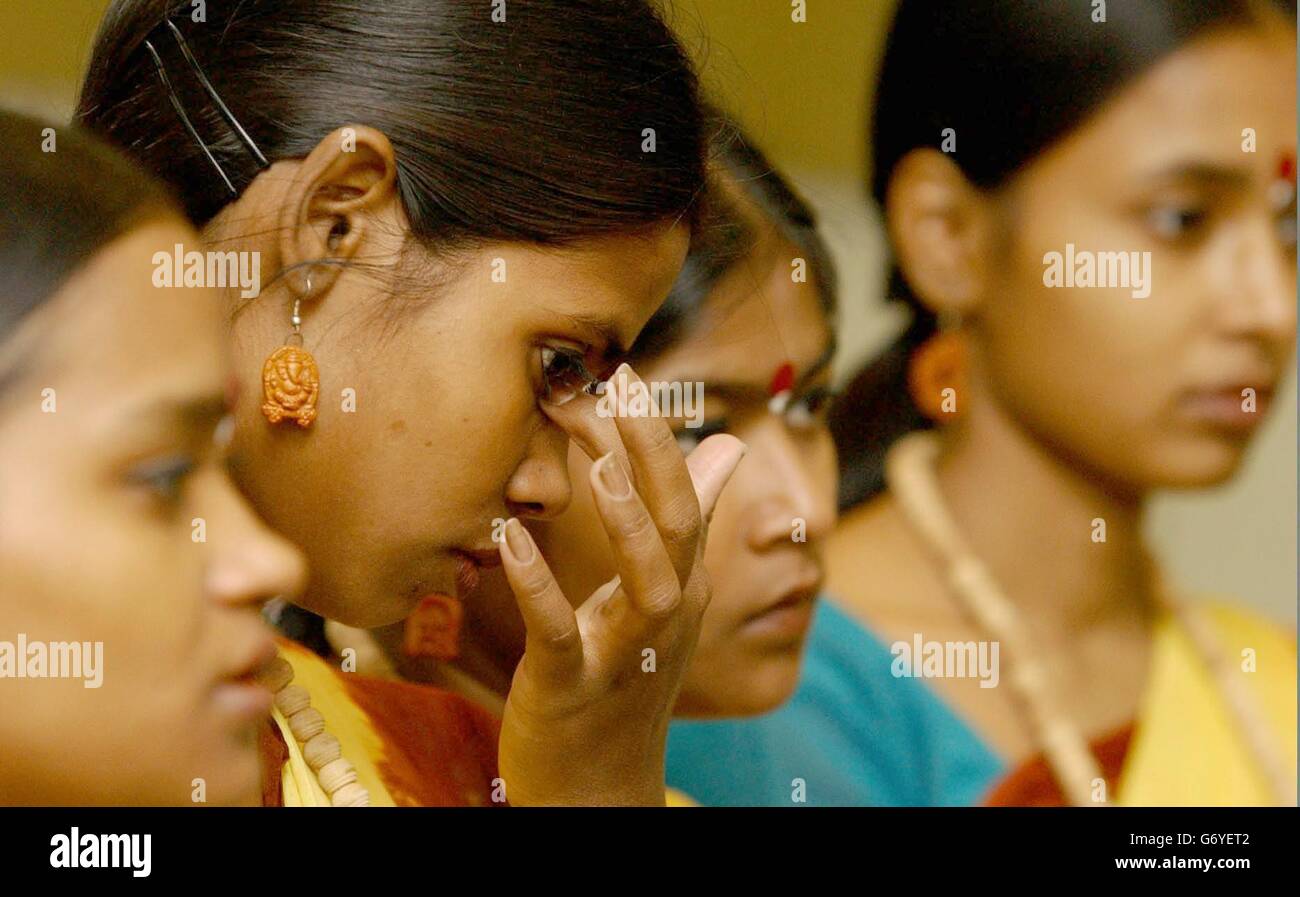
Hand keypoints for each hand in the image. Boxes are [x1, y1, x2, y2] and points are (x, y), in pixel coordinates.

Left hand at [495, 363, 744, 804]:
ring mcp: (625, 654)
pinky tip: (509, 540)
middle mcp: (667, 616)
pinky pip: (562, 634)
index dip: (655, 436)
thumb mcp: (663, 601)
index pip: (680, 497)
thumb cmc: (625, 683)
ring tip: (597, 463)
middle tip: (620, 384)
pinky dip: (539, 588)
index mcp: (682, 586)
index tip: (624, 372)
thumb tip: (724, 446)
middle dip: (652, 455)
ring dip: (626, 523)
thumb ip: (689, 521)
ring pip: (648, 585)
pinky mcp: (572, 688)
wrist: (598, 790)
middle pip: (678, 526)